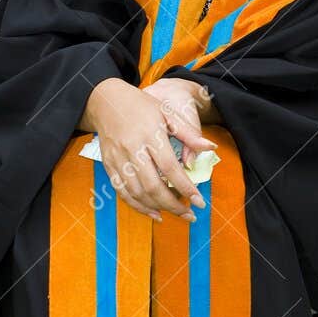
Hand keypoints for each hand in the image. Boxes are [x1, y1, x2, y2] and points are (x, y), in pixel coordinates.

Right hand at [82, 78, 212, 221]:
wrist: (106, 102)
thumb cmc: (142, 106)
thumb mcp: (168, 113)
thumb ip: (189, 133)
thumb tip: (211, 148)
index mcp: (150, 136)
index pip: (171, 168)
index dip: (186, 188)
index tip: (200, 202)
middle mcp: (132, 150)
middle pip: (153, 186)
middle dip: (173, 205)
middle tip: (190, 215)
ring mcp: (118, 160)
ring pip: (137, 193)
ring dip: (157, 208)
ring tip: (177, 213)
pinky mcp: (108, 166)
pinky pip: (122, 192)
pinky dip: (137, 206)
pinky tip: (153, 212)